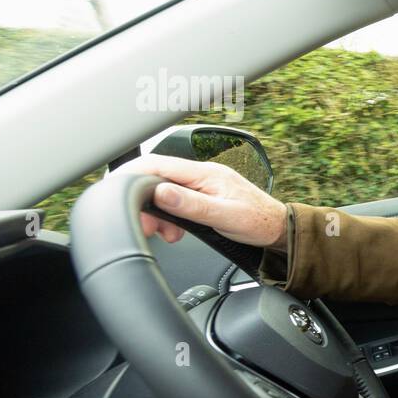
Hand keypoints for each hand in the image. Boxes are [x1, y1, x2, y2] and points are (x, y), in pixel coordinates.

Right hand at [116, 153, 287, 247]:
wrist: (279, 229)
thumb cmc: (258, 222)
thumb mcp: (224, 217)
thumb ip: (192, 205)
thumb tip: (161, 192)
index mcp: (205, 173)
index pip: (158, 164)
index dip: (134, 176)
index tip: (118, 192)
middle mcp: (201, 174)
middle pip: (157, 178)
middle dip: (146, 202)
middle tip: (149, 227)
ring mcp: (202, 183)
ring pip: (164, 191)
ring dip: (159, 213)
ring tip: (167, 233)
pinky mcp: (203, 194)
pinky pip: (176, 200)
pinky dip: (169, 216)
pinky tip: (175, 230)